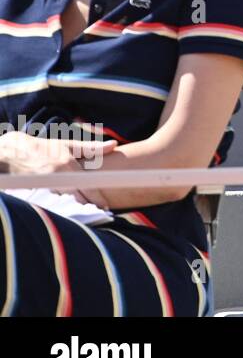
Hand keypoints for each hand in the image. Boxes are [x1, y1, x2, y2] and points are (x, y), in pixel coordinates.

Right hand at [0, 131, 115, 205]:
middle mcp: (57, 177)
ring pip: (65, 201)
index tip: (105, 208)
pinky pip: (52, 201)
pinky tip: (65, 205)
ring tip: (83, 210)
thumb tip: (114, 145)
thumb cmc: (45, 148)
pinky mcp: (35, 191)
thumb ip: (92, 148)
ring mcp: (45, 185)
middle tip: (98, 212)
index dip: (97, 199)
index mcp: (68, 165)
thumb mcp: (68, 145)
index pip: (87, 187)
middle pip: (77, 198)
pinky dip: (59, 203)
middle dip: (87, 205)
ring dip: (74, 205)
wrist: (13, 152)